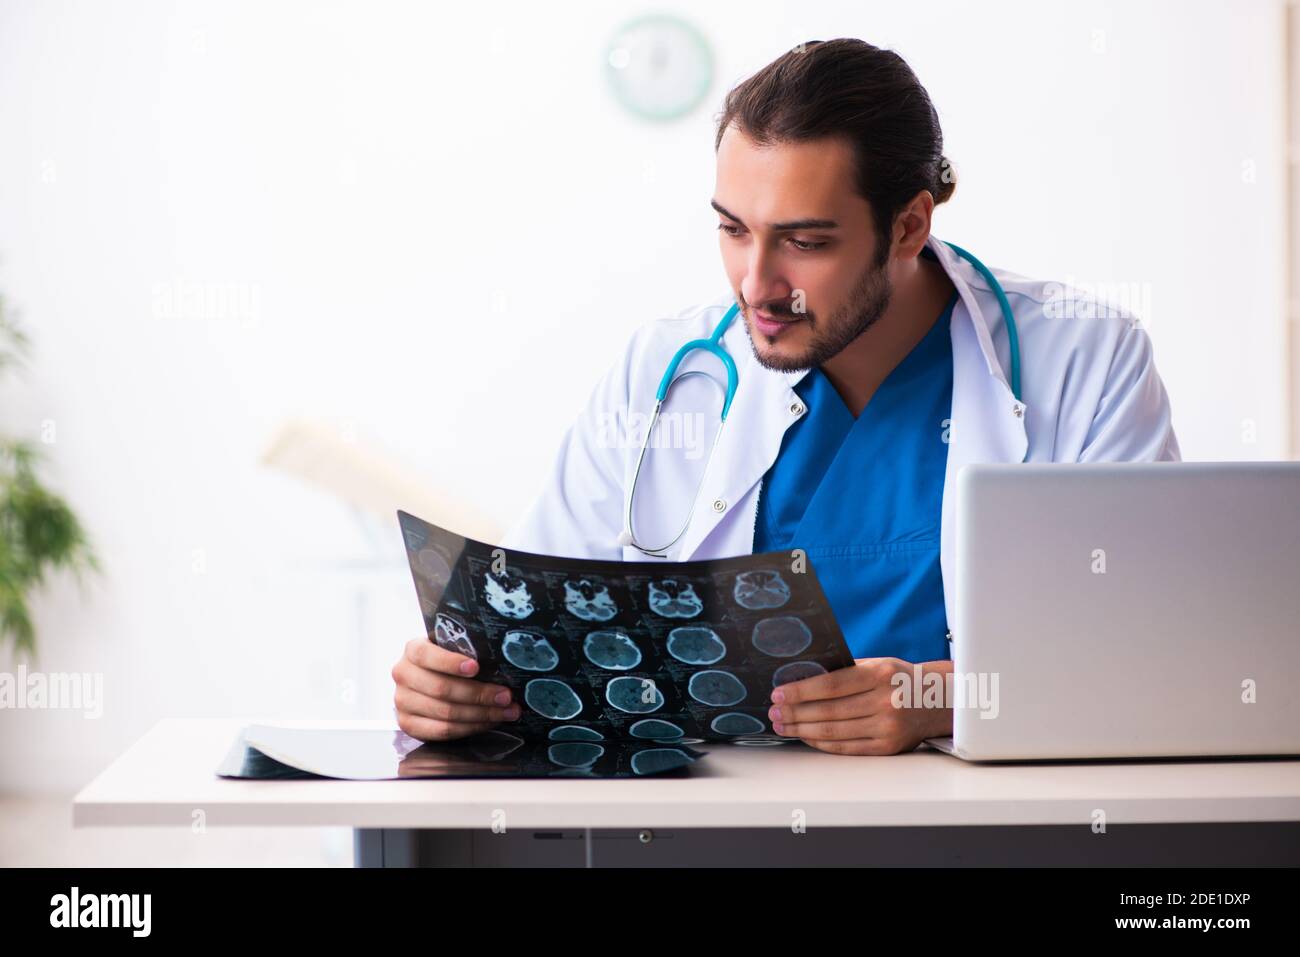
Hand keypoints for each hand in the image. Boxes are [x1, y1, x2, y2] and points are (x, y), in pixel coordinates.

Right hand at [391, 638, 519, 740]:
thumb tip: (502, 662)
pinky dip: (470, 728)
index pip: (427, 655)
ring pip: (446, 712)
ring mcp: (402, 702)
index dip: (451, 662)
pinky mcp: (408, 724)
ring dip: (481, 714)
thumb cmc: (448, 662)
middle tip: (506, 696)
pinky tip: (489, 722)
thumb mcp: (451, 649)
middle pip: (442, 689)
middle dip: (479, 694)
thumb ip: (467, 651)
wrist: (427, 680)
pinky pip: (443, 731)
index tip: (476, 667)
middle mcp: (403, 675)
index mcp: (413, 650)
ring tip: (506, 711)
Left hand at [767, 657, 952, 754]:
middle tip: (774, 712)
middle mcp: (886, 702)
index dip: (801, 691)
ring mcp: (888, 727)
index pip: (831, 685)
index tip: (778, 693)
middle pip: (829, 711)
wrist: (937, 700)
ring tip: (783, 725)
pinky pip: (846, 747)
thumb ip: (844, 670)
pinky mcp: (887, 747)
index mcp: (880, 675)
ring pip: (834, 732)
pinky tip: (805, 737)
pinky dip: (821, 743)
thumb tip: (800, 678)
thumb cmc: (898, 679)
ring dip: (802, 730)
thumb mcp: (877, 664)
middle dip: (795, 713)